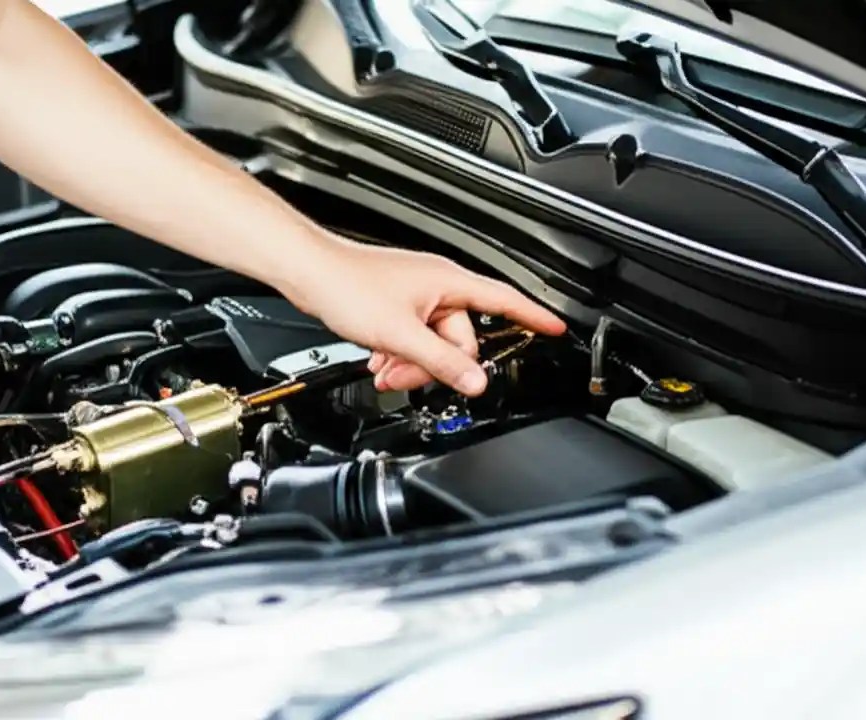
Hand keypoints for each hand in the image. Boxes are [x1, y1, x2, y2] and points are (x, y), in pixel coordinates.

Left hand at [280, 236, 566, 395]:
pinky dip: (399, 353)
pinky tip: (379, 359)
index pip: (505, 300)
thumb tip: (474, 381)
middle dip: (435, 364)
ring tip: (385, 368)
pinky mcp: (396, 305)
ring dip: (412, 362)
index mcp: (449, 284)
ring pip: (432, 342)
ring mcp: (417, 296)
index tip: (555, 328)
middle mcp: (438, 286)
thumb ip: (441, 361)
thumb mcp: (401, 335)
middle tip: (405, 374)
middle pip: (460, 338)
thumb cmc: (348, 286)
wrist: (310, 273)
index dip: (533, 317)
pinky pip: (413, 338)